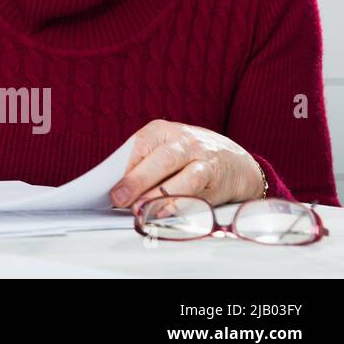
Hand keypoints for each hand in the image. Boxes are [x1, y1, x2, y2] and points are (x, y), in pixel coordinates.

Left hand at [109, 119, 266, 209]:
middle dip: (137, 180)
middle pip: (160, 160)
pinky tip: (164, 212)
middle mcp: (184, 142)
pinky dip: (179, 204)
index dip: (123, 167)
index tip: (109, 185)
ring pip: (182, 177)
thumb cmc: (188, 155)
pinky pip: (197, 193)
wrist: (234, 161)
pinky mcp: (216, 181)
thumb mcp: (163, 148)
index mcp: (162, 131)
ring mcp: (203, 160)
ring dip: (158, 195)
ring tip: (139, 209)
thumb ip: (141, 163)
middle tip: (119, 198)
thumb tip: (116, 187)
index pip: (139, 145)